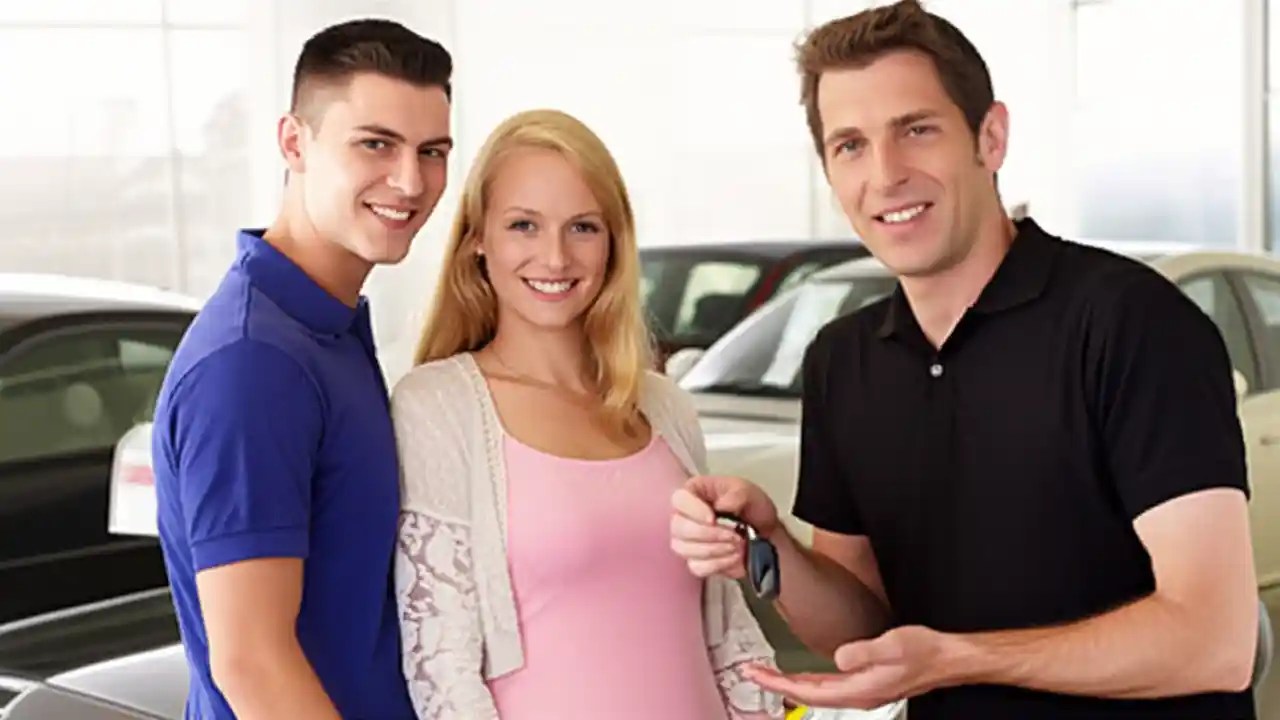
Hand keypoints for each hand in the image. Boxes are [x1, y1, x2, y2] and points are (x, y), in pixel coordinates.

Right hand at [670, 475, 778, 578]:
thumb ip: (737, 495)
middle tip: (733, 535)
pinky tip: (734, 557)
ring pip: (685, 549)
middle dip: (708, 534)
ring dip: (715, 549)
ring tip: (737, 545)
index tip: (713, 519)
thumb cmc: (751, 507)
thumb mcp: (749, 493)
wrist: (765, 531)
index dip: (693, 510)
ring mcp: (687, 541)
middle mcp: (684, 516)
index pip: (679, 500)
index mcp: (695, 492)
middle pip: (678, 528)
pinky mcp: (696, 562)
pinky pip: (697, 567)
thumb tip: (721, 505)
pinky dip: (718, 564)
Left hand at [743, 626, 955, 709]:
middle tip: (752, 672)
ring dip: (791, 682)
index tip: (756, 674)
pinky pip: (829, 686)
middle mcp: (858, 695)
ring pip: (817, 692)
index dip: (779, 682)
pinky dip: (809, 681)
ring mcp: (862, 691)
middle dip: (777, 683)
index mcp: (860, 689)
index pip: (808, 691)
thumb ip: (863, 652)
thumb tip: (839, 657)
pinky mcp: (866, 684)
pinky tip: (802, 676)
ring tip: (768, 674)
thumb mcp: (893, 646)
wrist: (947, 659)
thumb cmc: (925, 653)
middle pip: (807, 694)